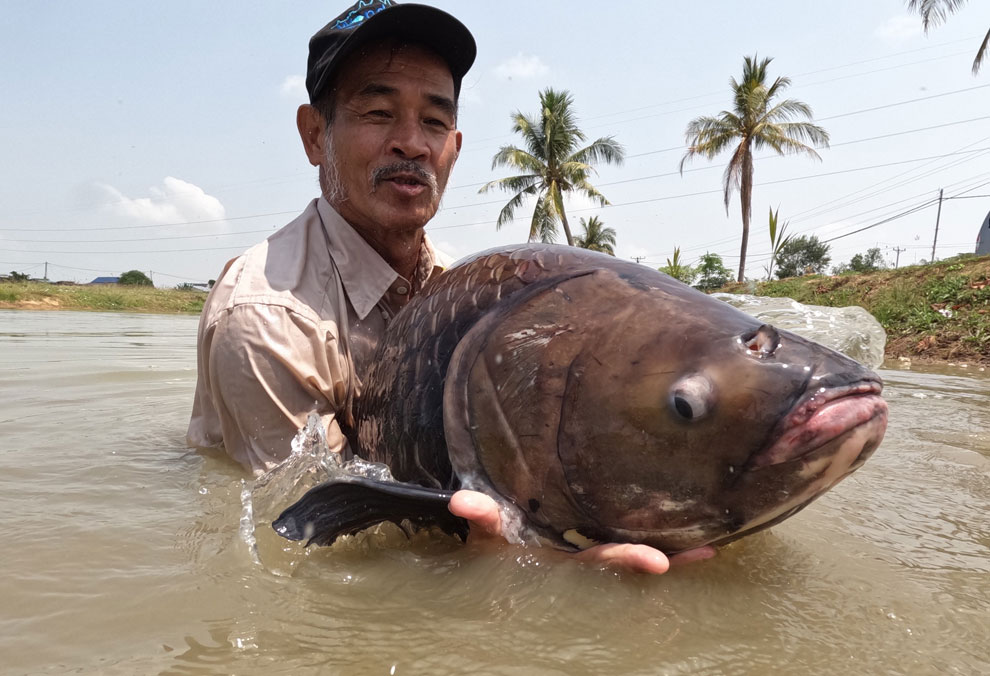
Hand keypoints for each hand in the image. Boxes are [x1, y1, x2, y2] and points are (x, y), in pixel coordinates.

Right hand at [449, 490, 715, 573]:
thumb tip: (464, 502)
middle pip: (628, 567)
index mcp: (560, 564)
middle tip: (701, 554)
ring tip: (706, 550)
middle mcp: (581, 568)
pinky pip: (627, 554)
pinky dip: (655, 550)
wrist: (492, 574)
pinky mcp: (594, 557)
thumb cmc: (491, 548)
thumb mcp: (484, 536)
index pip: (598, 560)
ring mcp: (589, 564)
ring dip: (670, 557)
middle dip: (663, 561)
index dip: (626, 559)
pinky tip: (685, 543)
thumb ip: (480, 517)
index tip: (658, 561)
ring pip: (633, 564)